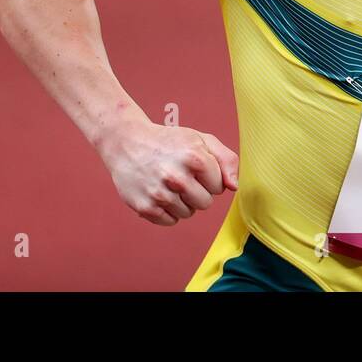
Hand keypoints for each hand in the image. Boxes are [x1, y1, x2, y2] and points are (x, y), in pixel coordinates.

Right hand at [96, 121, 238, 225]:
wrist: (127, 143)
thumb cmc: (169, 142)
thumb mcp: (201, 140)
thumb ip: (226, 160)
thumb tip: (234, 187)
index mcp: (195, 157)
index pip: (219, 187)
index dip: (209, 178)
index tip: (195, 168)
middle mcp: (176, 176)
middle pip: (205, 204)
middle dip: (198, 192)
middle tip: (182, 177)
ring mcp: (159, 193)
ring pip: (188, 213)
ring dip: (182, 202)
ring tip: (169, 184)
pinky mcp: (145, 207)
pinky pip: (170, 221)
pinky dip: (168, 211)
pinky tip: (159, 193)